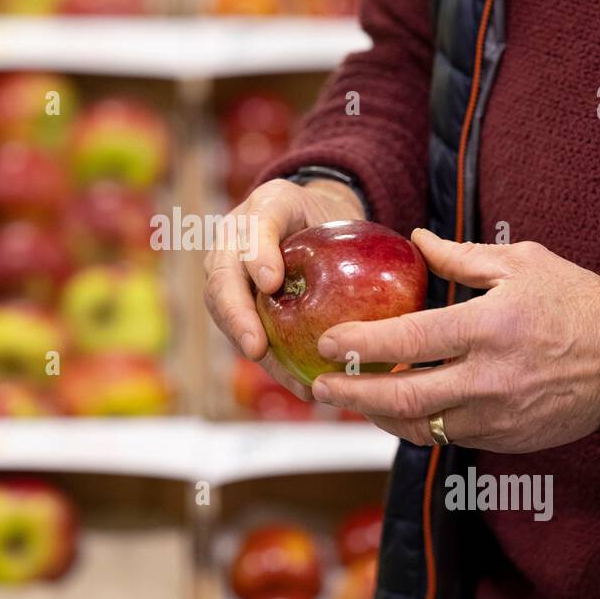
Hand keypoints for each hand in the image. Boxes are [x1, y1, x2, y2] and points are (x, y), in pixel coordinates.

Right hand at [203, 177, 365, 398]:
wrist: (309, 229)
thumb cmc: (324, 220)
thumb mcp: (337, 211)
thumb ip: (340, 227)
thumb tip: (378, 265)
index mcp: (257, 213)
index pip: (253, 229)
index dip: (258, 255)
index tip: (271, 282)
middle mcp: (229, 248)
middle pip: (221, 283)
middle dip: (237, 318)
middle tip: (256, 348)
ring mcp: (226, 281)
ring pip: (227, 317)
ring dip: (257, 353)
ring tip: (288, 379)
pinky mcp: (238, 312)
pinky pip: (251, 340)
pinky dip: (277, 367)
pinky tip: (305, 387)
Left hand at [311, 230, 599, 452]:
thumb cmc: (577, 302)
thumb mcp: (522, 264)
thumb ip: (462, 258)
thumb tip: (417, 241)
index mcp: (488, 327)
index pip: (409, 339)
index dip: (361, 343)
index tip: (327, 341)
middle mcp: (488, 378)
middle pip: (403, 397)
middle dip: (353, 394)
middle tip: (319, 386)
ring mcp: (497, 415)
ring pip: (420, 427)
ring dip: (378, 417)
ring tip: (351, 400)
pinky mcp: (505, 438)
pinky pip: (448, 438)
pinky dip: (416, 427)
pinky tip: (396, 412)